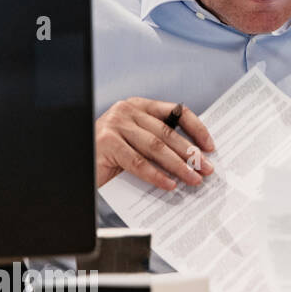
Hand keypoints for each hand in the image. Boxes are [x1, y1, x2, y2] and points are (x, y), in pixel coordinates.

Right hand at [95, 97, 215, 190]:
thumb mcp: (137, 141)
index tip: (210, 146)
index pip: (176, 112)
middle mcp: (126, 111)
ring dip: (178, 166)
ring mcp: (114, 125)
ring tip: (193, 179)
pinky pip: (138, 162)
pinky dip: (156, 175)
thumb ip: (159, 142)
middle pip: (167, 133)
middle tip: (207, 169)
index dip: (196, 129)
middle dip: (190, 153)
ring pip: (155, 147)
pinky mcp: (106, 143)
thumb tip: (195, 156)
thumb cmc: (111, 154)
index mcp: (139, 106)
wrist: (80, 164)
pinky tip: (170, 185)